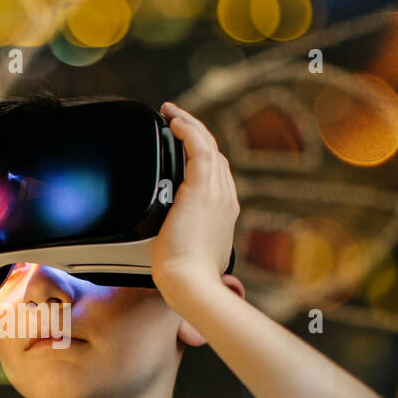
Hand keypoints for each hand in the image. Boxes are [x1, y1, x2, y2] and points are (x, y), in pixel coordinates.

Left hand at [152, 102, 240, 299]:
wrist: (191, 284)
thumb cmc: (188, 279)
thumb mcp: (192, 257)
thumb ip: (188, 244)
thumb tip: (175, 245)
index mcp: (224, 213)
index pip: (217, 173)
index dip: (202, 154)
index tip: (184, 145)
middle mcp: (225, 198)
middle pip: (215, 154)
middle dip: (196, 133)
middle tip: (175, 120)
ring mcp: (216, 193)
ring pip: (208, 145)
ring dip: (190, 124)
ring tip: (172, 113)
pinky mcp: (202, 190)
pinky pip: (198, 148)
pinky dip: (188, 130)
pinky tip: (174, 121)